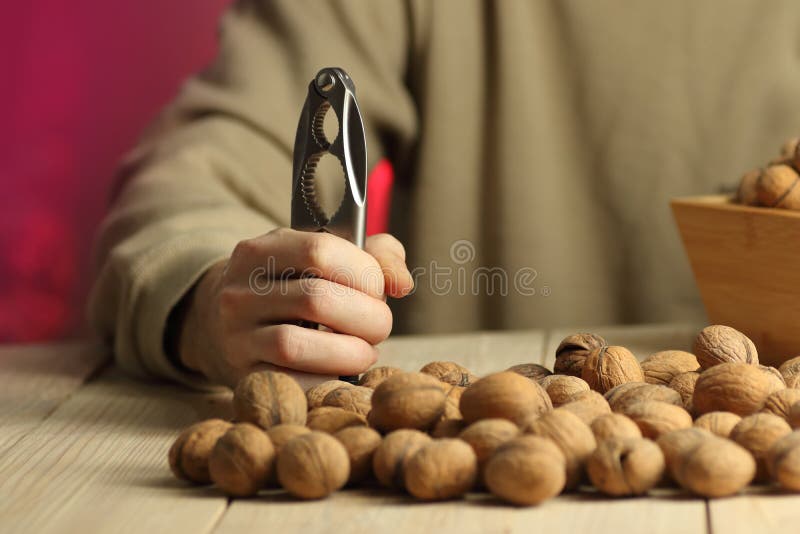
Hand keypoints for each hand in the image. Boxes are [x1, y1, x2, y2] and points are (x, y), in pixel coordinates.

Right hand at [176, 228, 413, 387]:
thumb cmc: (292, 286)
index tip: (378, 290)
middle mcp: (240, 290)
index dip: (363, 273)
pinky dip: (327, 380)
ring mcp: (235, 335)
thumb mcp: (322, 258)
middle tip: (380, 326)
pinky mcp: (241, 376)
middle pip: (316, 300)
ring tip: (364, 352)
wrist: (222, 323)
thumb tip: (402, 284)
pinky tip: (340, 372)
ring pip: (297, 346)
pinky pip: (291, 383)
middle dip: (367, 317)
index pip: (320, 251)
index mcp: (262, 250)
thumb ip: (375, 257)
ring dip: (349, 353)